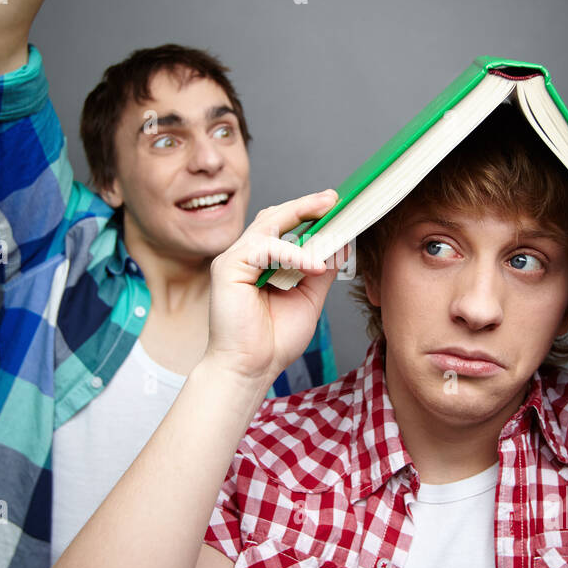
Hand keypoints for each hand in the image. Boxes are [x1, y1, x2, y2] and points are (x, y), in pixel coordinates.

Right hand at [205, 190, 339, 390]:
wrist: (251, 369)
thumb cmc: (274, 341)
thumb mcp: (308, 299)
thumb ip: (320, 271)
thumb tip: (339, 244)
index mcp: (263, 263)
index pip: (284, 226)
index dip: (308, 213)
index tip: (336, 205)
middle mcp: (246, 257)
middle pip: (274, 217)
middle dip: (305, 205)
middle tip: (333, 199)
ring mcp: (234, 260)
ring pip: (268, 224)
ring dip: (301, 219)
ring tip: (329, 220)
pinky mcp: (227, 268)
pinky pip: (263, 247)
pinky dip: (291, 253)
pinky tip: (312, 266)